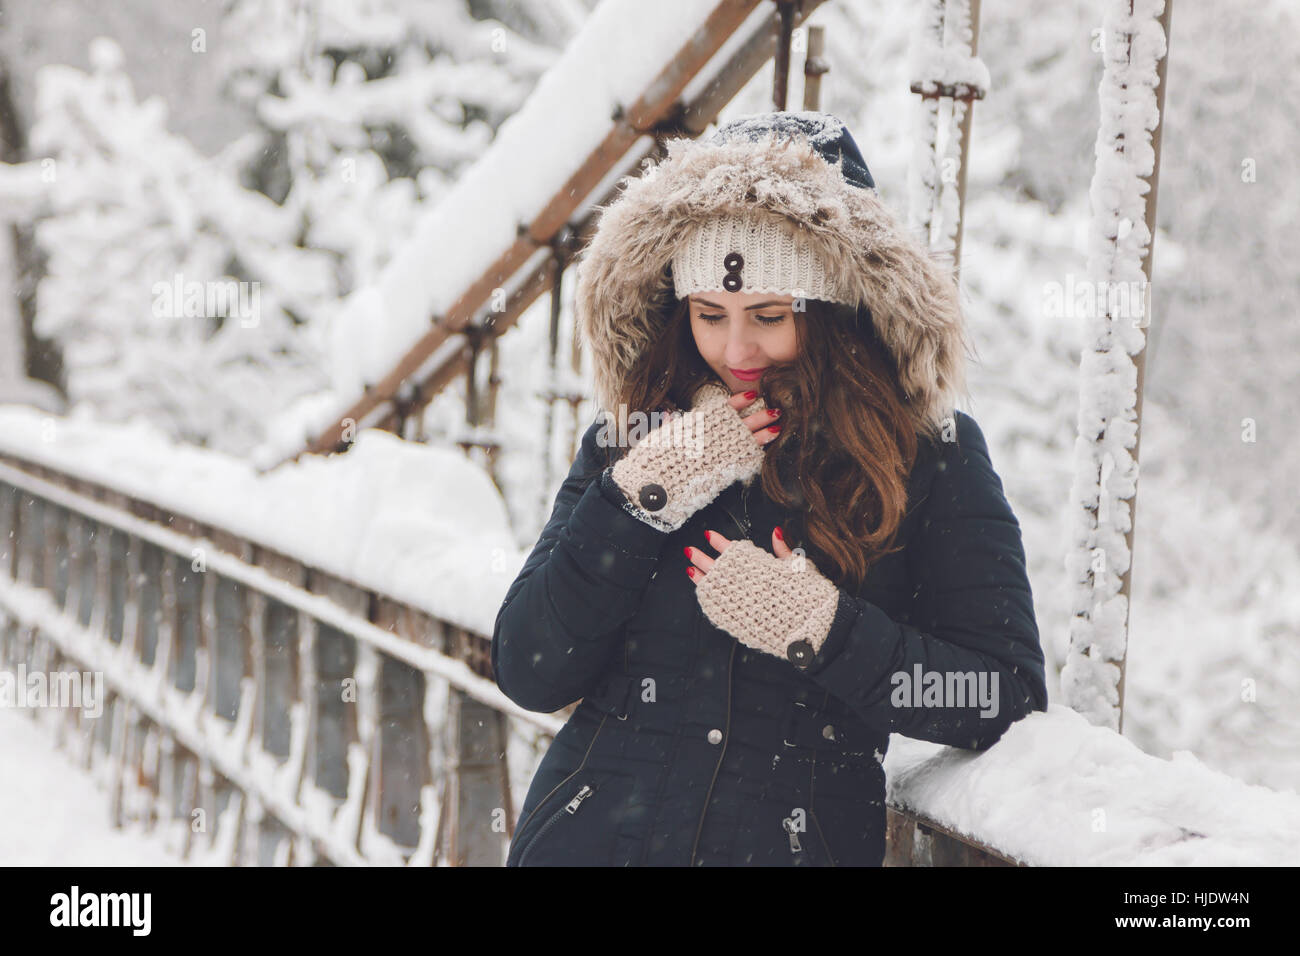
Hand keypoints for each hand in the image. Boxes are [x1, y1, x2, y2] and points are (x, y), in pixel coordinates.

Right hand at [608, 382, 782, 532]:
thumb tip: (670, 416)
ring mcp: (719, 454)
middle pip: (743, 422)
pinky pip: (744, 461)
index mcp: (697, 425)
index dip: (739, 401)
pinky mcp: (724, 472)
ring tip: (778, 426)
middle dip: (760, 415)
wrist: (656, 485)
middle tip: (775, 409)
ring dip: (765, 432)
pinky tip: (765, 450)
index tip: (751, 394)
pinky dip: (756, 454)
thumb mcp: (660, 437)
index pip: (723, 408)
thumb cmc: (654, 461)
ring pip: (749, 439)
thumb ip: (670, 425)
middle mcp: (712, 436)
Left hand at [685, 526, 839, 667]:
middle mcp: (745, 585)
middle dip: (701, 558)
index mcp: (758, 568)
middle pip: (716, 568)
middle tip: (690, 551)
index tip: (709, 535)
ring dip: (700, 578)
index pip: (733, 550)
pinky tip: (703, 594)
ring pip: (713, 588)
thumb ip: (783, 550)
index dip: (719, 542)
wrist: (813, 629)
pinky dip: (709, 601)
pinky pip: (717, 610)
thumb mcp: (799, 568)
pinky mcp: (738, 622)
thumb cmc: (808, 596)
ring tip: (691, 570)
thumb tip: (776, 532)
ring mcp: (739, 604)